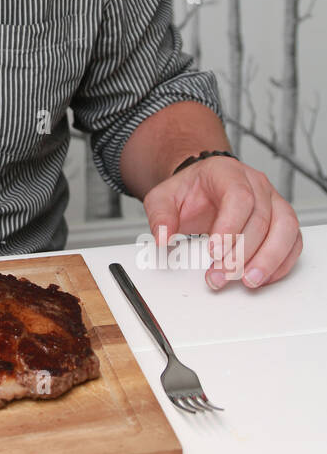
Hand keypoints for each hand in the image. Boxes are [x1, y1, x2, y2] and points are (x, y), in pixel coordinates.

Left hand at [142, 156, 302, 290]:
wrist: (201, 186)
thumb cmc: (189, 191)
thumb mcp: (163, 197)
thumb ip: (160, 215)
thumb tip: (162, 237)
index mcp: (227, 173)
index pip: (238, 197)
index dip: (230, 226)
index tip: (214, 252)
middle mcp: (256, 184)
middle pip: (261, 218)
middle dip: (241, 252)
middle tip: (222, 274)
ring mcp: (273, 201)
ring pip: (285, 228)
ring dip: (269, 259)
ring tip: (248, 281)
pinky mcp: (282, 220)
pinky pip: (293, 241)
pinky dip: (282, 262)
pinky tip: (263, 277)